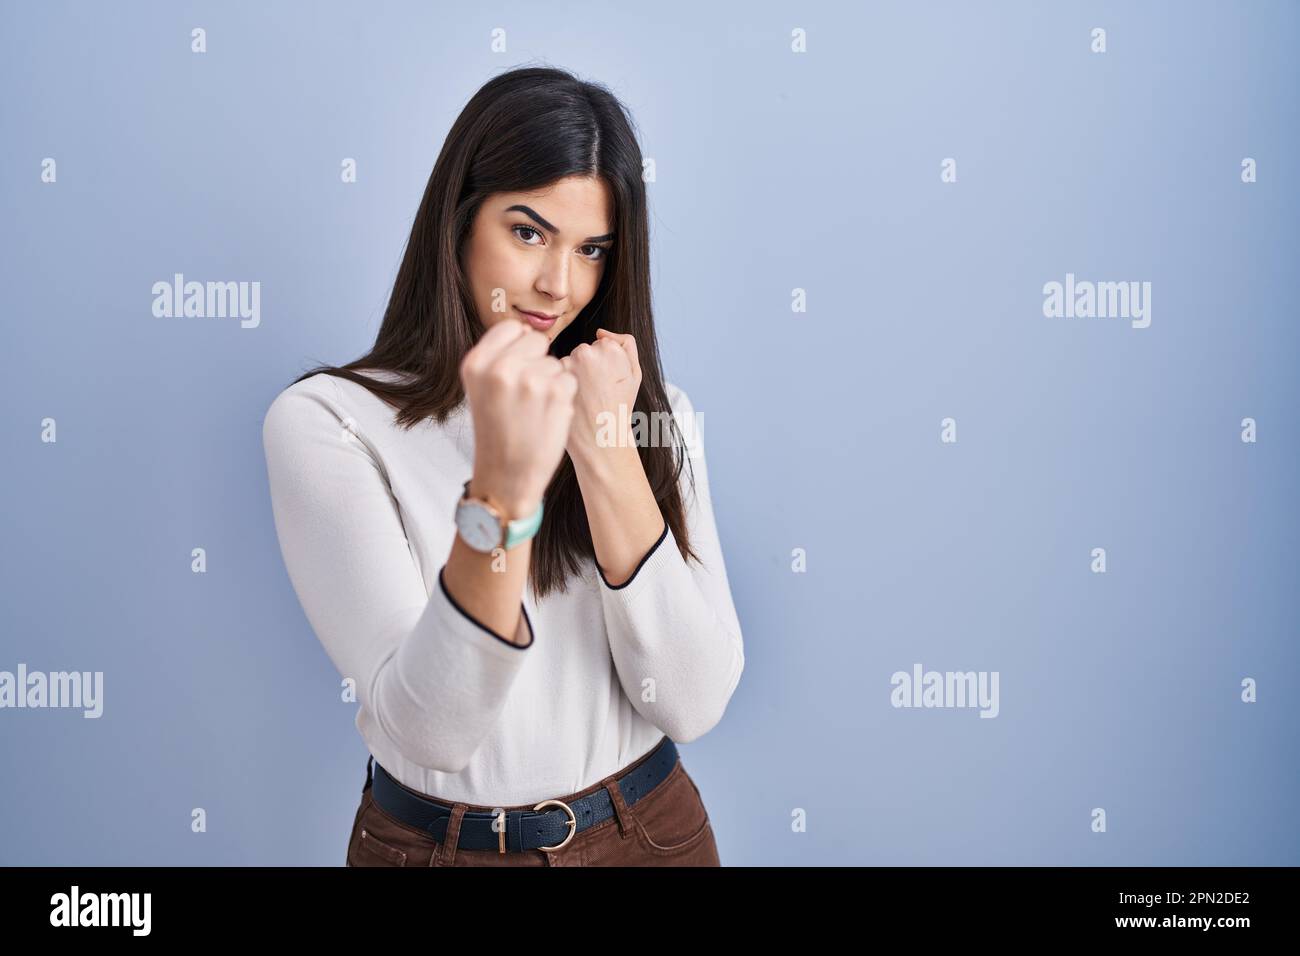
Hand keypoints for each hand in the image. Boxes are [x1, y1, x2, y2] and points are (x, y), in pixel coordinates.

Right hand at [460, 318, 577, 516]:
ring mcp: (530, 380)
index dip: (521, 345)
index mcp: (476, 364)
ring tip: (534, 410)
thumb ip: (497, 359)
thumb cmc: (497, 432)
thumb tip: (525, 330)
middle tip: (526, 393)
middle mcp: (501, 368)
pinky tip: (548, 416)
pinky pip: (570, 380)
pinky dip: (565, 397)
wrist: (506, 477)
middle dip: (538, 361)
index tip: (519, 367)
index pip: (511, 328)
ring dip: (552, 382)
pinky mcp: (556, 394)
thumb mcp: (481, 390)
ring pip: (556, 362)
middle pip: (537, 340)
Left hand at [558, 328, 642, 467]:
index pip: (602, 343)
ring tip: (584, 398)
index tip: (608, 382)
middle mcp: (586, 351)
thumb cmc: (619, 406)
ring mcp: (566, 364)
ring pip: (568, 362)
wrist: (601, 437)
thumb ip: (625, 343)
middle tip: (596, 392)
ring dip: (573, 375)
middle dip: (588, 367)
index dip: (605, 364)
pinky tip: (572, 400)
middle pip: (584, 351)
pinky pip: (556, 374)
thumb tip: (600, 331)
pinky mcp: (552, 377)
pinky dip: (561, 385)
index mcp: (609, 348)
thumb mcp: (635, 373)